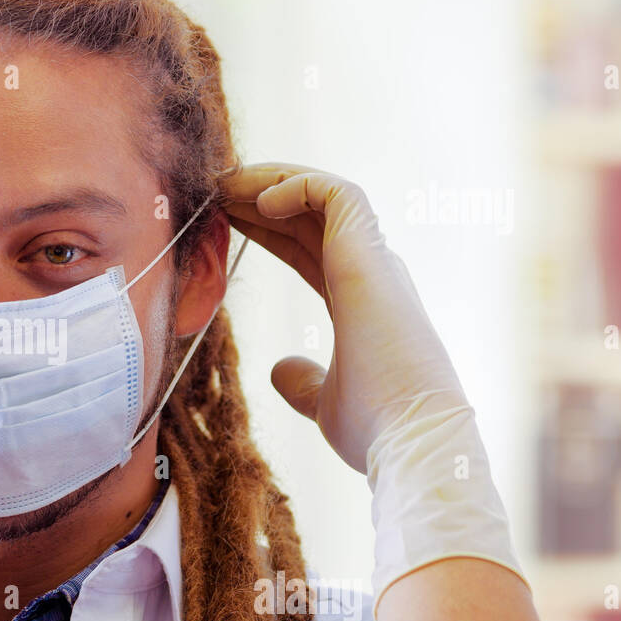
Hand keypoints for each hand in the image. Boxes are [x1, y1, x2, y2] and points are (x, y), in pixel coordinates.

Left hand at [225, 163, 466, 473]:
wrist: (408, 438)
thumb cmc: (374, 427)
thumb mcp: (323, 402)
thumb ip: (302, 382)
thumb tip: (281, 367)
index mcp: (359, 300)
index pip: (308, 246)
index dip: (267, 229)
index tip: (224, 220)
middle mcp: (369, 272)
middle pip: (310, 215)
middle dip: (260, 197)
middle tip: (213, 190)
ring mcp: (372, 260)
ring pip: (324, 193)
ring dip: (272, 182)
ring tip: (225, 182)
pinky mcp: (368, 254)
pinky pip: (336, 193)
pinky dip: (297, 186)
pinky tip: (260, 202)